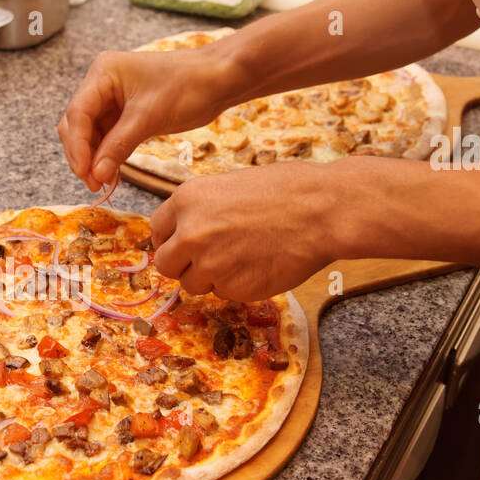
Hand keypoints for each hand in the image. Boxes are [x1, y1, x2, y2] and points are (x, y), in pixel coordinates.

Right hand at [57, 45, 240, 190]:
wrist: (219, 80)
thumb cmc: (188, 86)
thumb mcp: (149, 117)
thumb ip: (118, 146)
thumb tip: (95, 174)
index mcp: (103, 73)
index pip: (78, 113)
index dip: (77, 146)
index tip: (84, 172)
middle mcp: (102, 83)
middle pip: (77, 124)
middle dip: (82, 155)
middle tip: (93, 183)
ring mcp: (112, 99)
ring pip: (90, 134)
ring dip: (94, 159)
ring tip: (102, 183)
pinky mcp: (125, 113)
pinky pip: (107, 138)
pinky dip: (107, 156)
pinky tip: (111, 174)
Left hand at [150, 164, 338, 300]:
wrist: (322, 210)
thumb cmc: (285, 190)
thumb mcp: (230, 186)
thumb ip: (201, 210)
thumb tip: (184, 231)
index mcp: (187, 200)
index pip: (157, 231)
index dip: (172, 240)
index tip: (183, 244)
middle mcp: (191, 234)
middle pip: (166, 265)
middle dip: (184, 265)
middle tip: (208, 259)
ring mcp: (210, 264)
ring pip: (193, 284)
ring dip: (211, 278)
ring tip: (243, 257)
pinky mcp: (233, 288)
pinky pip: (223, 293)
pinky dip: (236, 285)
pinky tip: (259, 265)